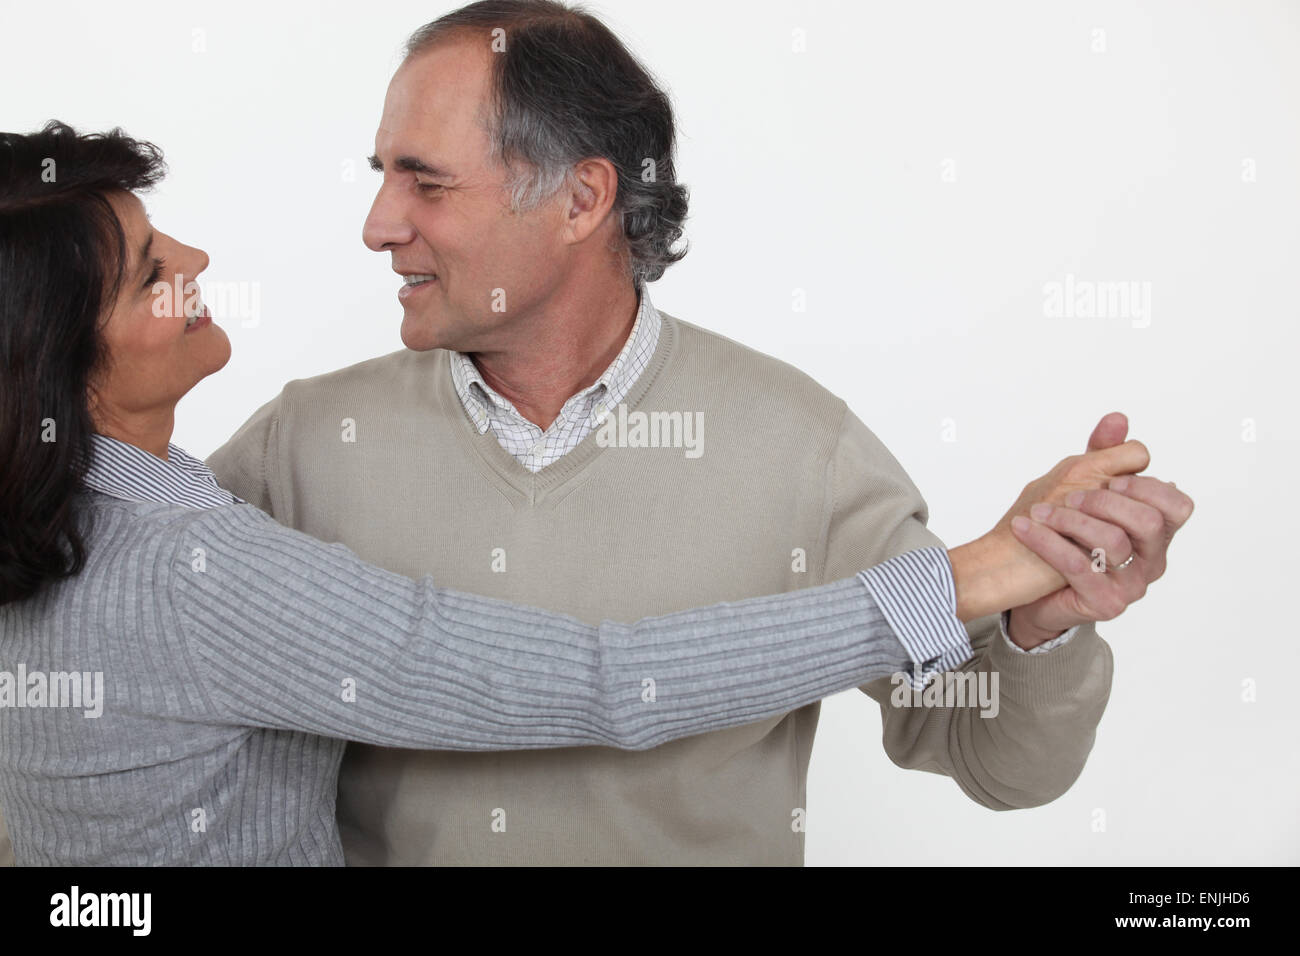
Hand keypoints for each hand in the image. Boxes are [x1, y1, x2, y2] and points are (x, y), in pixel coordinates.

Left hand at [1005, 415, 1193, 645]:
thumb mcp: (1079, 485)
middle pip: (1148, 521)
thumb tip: (1118, 418)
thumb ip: (1103, 454)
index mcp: (1156, 531)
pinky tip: (1023, 527)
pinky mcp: (1105, 603)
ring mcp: (1132, 586)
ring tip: (1038, 512)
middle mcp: (1152, 560)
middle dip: (1104, 501)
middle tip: (1068, 496)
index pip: (1178, 505)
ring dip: (1068, 520)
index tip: (1111, 479)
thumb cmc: (1060, 532)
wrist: (1024, 579)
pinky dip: (1046, 542)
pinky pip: (1078, 567)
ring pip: (1113, 542)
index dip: (1146, 488)